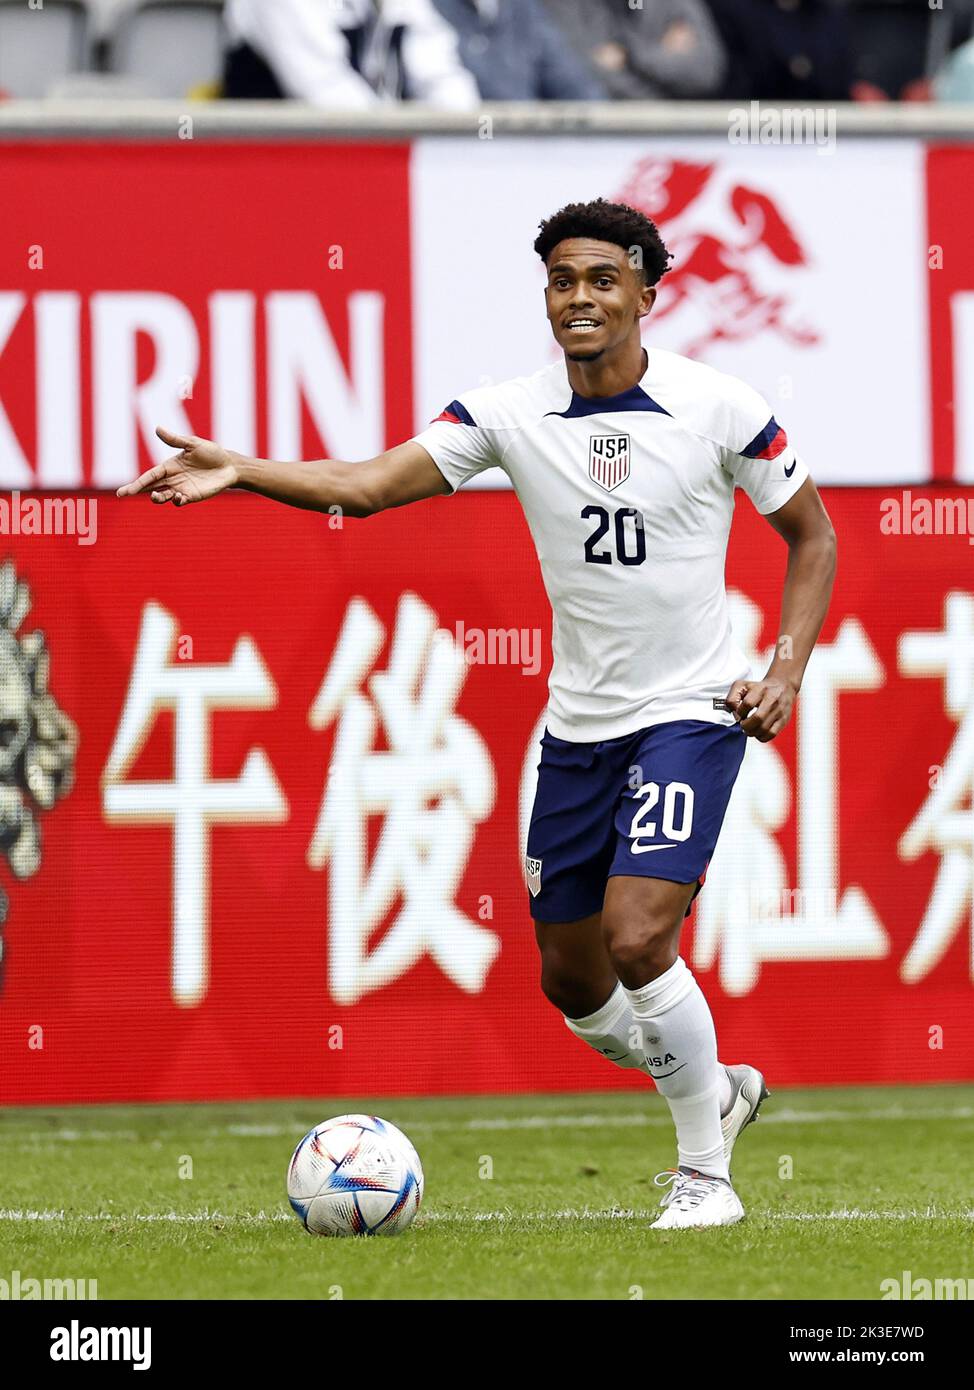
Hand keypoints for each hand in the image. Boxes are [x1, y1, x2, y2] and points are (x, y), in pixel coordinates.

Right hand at [115, 427, 239, 505]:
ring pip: (163, 496)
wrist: (229, 466)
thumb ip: (175, 440)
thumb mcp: (193, 444)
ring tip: (156, 496)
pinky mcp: (192, 496)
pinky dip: (177, 501)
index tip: (123, 491)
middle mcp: (172, 479)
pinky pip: (180, 502)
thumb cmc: (211, 452)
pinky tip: (179, 497)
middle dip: (136, 490)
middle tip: (124, 494)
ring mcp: (181, 489)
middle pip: (150, 487)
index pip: (149, 475)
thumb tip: (157, 428)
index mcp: (169, 466)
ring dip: (157, 498)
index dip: (136, 483)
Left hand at [724, 676, 796, 741]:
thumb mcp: (742, 686)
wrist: (783, 686)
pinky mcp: (784, 720)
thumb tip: (735, 715)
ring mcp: (779, 711)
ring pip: (764, 728)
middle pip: (757, 718)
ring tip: (749, 729)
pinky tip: (758, 732)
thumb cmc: (760, 688)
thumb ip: (732, 699)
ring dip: (752, 733)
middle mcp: (772, 700)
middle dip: (745, 726)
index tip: (739, 714)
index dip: (739, 712)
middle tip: (743, 725)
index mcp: (760, 690)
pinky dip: (762, 737)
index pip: (747, 703)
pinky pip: (772, 734)